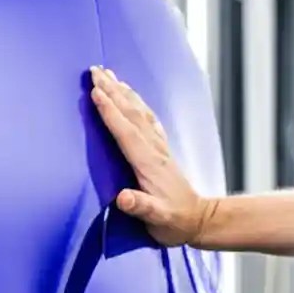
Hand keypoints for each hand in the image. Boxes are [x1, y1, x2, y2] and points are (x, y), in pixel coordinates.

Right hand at [90, 66, 214, 246]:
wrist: (199, 220)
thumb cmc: (174, 222)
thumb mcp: (158, 219)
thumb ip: (141, 207)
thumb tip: (123, 198)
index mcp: (148, 164)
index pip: (125, 132)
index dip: (110, 112)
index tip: (95, 91)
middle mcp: (154, 150)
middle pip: (130, 113)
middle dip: (112, 91)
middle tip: (94, 70)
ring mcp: (158, 148)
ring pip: (138, 111)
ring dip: (122, 91)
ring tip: (109, 74)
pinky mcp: (160, 150)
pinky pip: (146, 118)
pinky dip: (136, 103)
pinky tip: (130, 95)